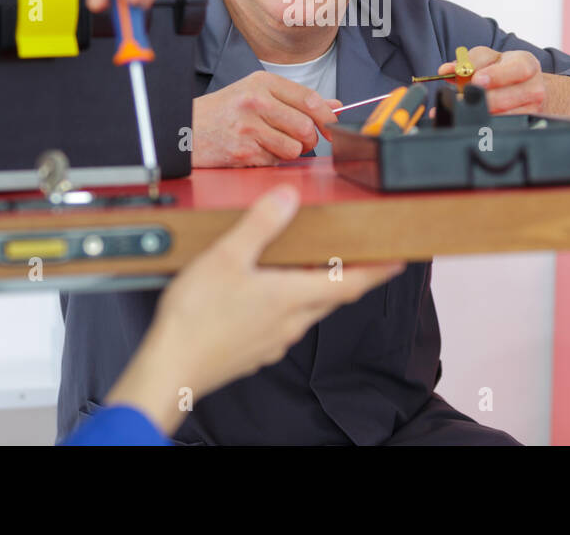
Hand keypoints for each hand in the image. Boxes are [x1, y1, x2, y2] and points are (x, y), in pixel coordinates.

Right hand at [105, 185, 404, 433]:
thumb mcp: (227, 257)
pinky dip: (285, 305)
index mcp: (292, 298)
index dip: (379, 270)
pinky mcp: (254, 352)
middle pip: (331, 296)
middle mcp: (290, 323)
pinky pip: (282, 324)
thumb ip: (261, 225)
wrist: (170, 370)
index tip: (399, 260)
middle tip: (357, 256)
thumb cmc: (196, 320)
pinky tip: (264, 294)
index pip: (351, 282)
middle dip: (347, 276)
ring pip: (306, 311)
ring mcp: (273, 341)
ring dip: (313, 289)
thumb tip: (288, 198)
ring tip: (305, 266)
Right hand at [191, 71, 339, 166]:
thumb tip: (334, 106)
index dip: (327, 117)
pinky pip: (275, 162)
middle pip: (305, 126)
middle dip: (309, 139)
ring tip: (274, 145)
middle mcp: (255, 102)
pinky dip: (271, 160)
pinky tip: (256, 151)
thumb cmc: (222, 111)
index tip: (331, 127)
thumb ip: (296, 99)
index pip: (309, 99)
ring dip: (291, 152)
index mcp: (262, 83)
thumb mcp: (257, 93)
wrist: (184, 128)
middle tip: (300, 140)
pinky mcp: (243, 152)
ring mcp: (248, 127)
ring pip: (294, 148)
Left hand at [438, 46, 569, 116]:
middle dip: (483, 98)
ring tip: (462, 108)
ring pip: (505, 115)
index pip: (517, 69)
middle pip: (509, 97)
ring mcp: (533, 109)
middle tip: (463, 98)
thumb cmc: (505, 69)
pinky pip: (503, 127)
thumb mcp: (489, 57)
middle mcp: (534, 87)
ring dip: (481, 113)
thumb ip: (467, 61)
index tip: (477, 79)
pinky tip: (471, 120)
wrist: (529, 86)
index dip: (497, 75)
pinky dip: (485, 124)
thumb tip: (446, 70)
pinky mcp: (525, 125)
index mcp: (526, 64)